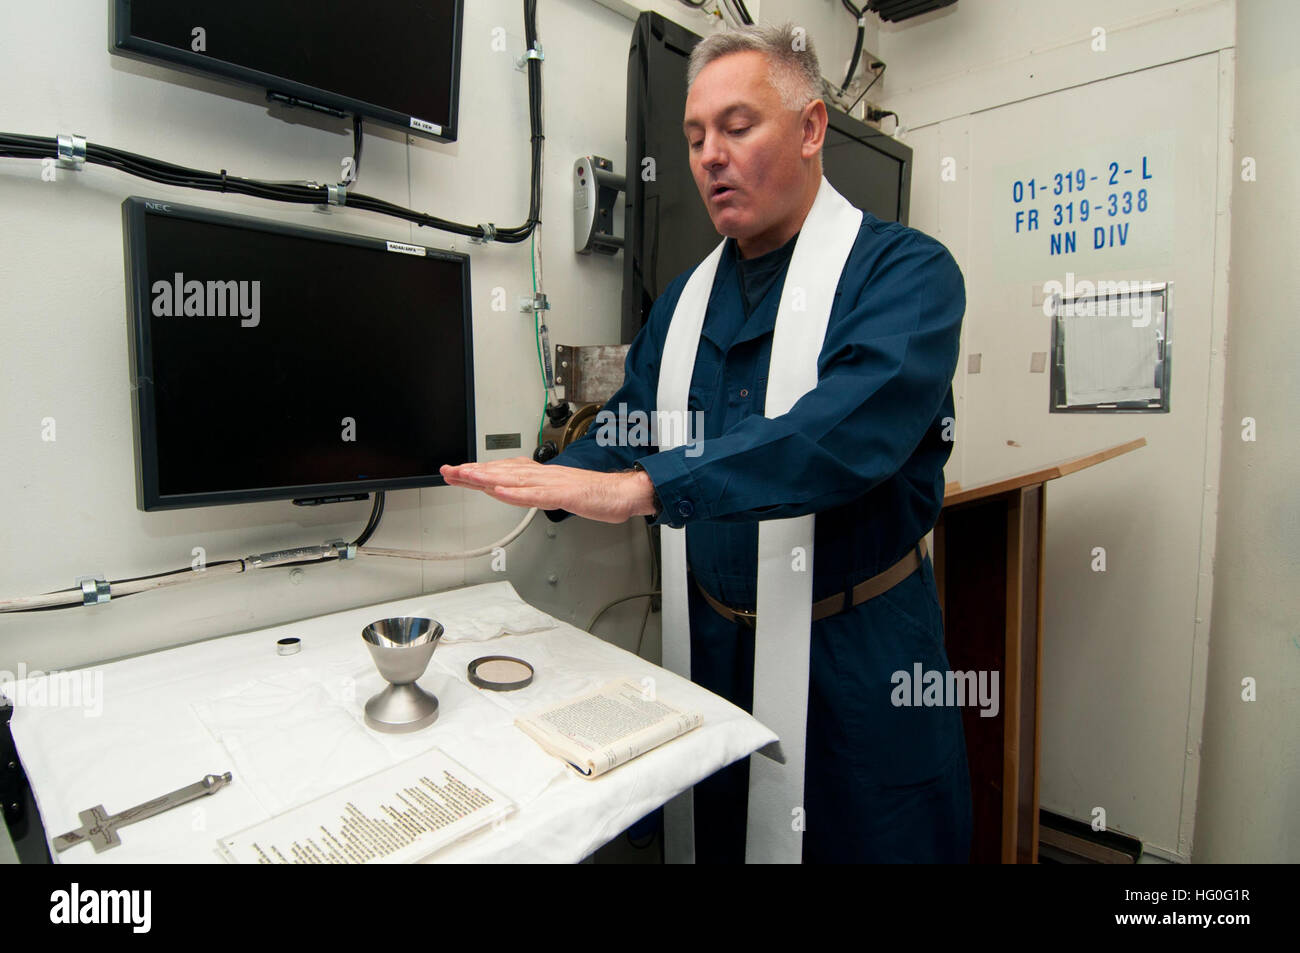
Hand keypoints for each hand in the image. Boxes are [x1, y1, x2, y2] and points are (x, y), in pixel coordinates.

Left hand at [440, 457, 657, 523]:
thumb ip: (536, 491)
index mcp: (540, 475)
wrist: (623, 493)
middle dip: (473, 472)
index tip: (455, 472)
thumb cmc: (595, 493)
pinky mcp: (565, 494)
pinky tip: (500, 493)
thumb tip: (513, 492)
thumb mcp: (558, 492)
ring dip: (489, 478)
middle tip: (448, 471)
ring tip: (466, 476)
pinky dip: (517, 494)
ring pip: (515, 480)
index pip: (503, 471)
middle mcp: (543, 475)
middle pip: (502, 472)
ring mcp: (553, 483)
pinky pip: (537, 495)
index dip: (478, 471)